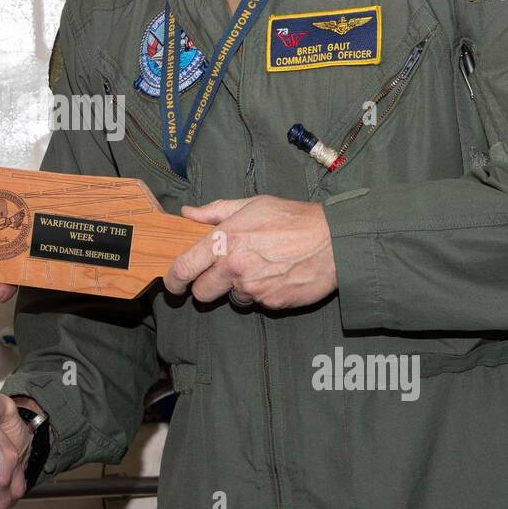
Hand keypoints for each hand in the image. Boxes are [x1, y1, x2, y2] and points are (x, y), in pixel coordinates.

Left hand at [163, 196, 336, 310]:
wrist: (334, 241)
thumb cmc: (293, 218)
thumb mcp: (252, 205)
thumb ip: (215, 211)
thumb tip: (187, 213)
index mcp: (225, 240)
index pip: (184, 268)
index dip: (173, 280)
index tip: (173, 284)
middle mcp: (235, 267)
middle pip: (202, 293)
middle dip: (207, 287)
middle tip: (222, 274)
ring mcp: (253, 288)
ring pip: (232, 298)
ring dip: (239, 288)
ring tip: (261, 267)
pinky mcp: (271, 303)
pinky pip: (257, 302)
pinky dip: (262, 293)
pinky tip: (276, 275)